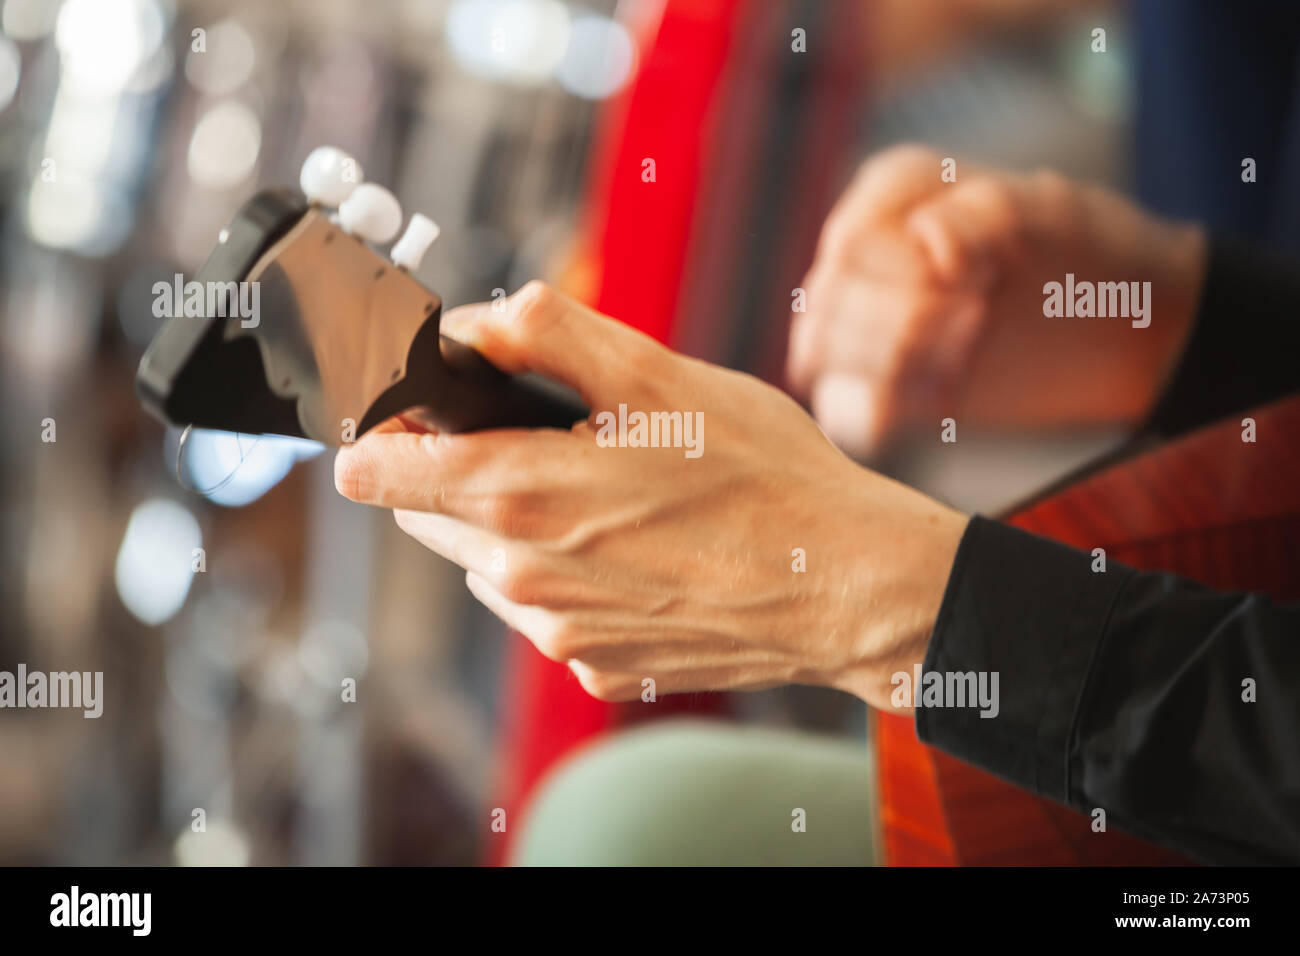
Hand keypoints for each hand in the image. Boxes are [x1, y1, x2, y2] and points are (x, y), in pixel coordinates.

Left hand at [335, 282, 966, 707]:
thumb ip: (547, 336)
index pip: (376, 471)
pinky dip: (568, 578)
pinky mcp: (596, 668)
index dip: (383, 431)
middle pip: (428, 516)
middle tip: (544, 439)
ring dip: (516, 527)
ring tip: (608, 497)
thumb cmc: (763, 475)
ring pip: (488, 565)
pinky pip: (547, 613)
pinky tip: (638, 553)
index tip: (414, 411)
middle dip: (461, 472)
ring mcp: (557, 633)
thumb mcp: (658, 375)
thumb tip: (470, 325)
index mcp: (519, 493)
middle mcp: (521, 576)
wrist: (843, 586)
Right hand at [788, 144, 1207, 456]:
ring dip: (894, 366)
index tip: (975, 284)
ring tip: (964, 356)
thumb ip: (981, 213)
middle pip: (828, 300)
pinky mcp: (879, 381)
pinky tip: (940, 399)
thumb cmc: (1086, 254)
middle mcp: (867, 251)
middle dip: (901, 324)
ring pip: (822, 352)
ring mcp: (866, 318)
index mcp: (895, 193)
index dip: (899, 277)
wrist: (1124, 325)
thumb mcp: (1050, 214)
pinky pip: (841, 408)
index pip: (848, 244)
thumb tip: (929, 244)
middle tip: (978, 322)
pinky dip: (877, 414)